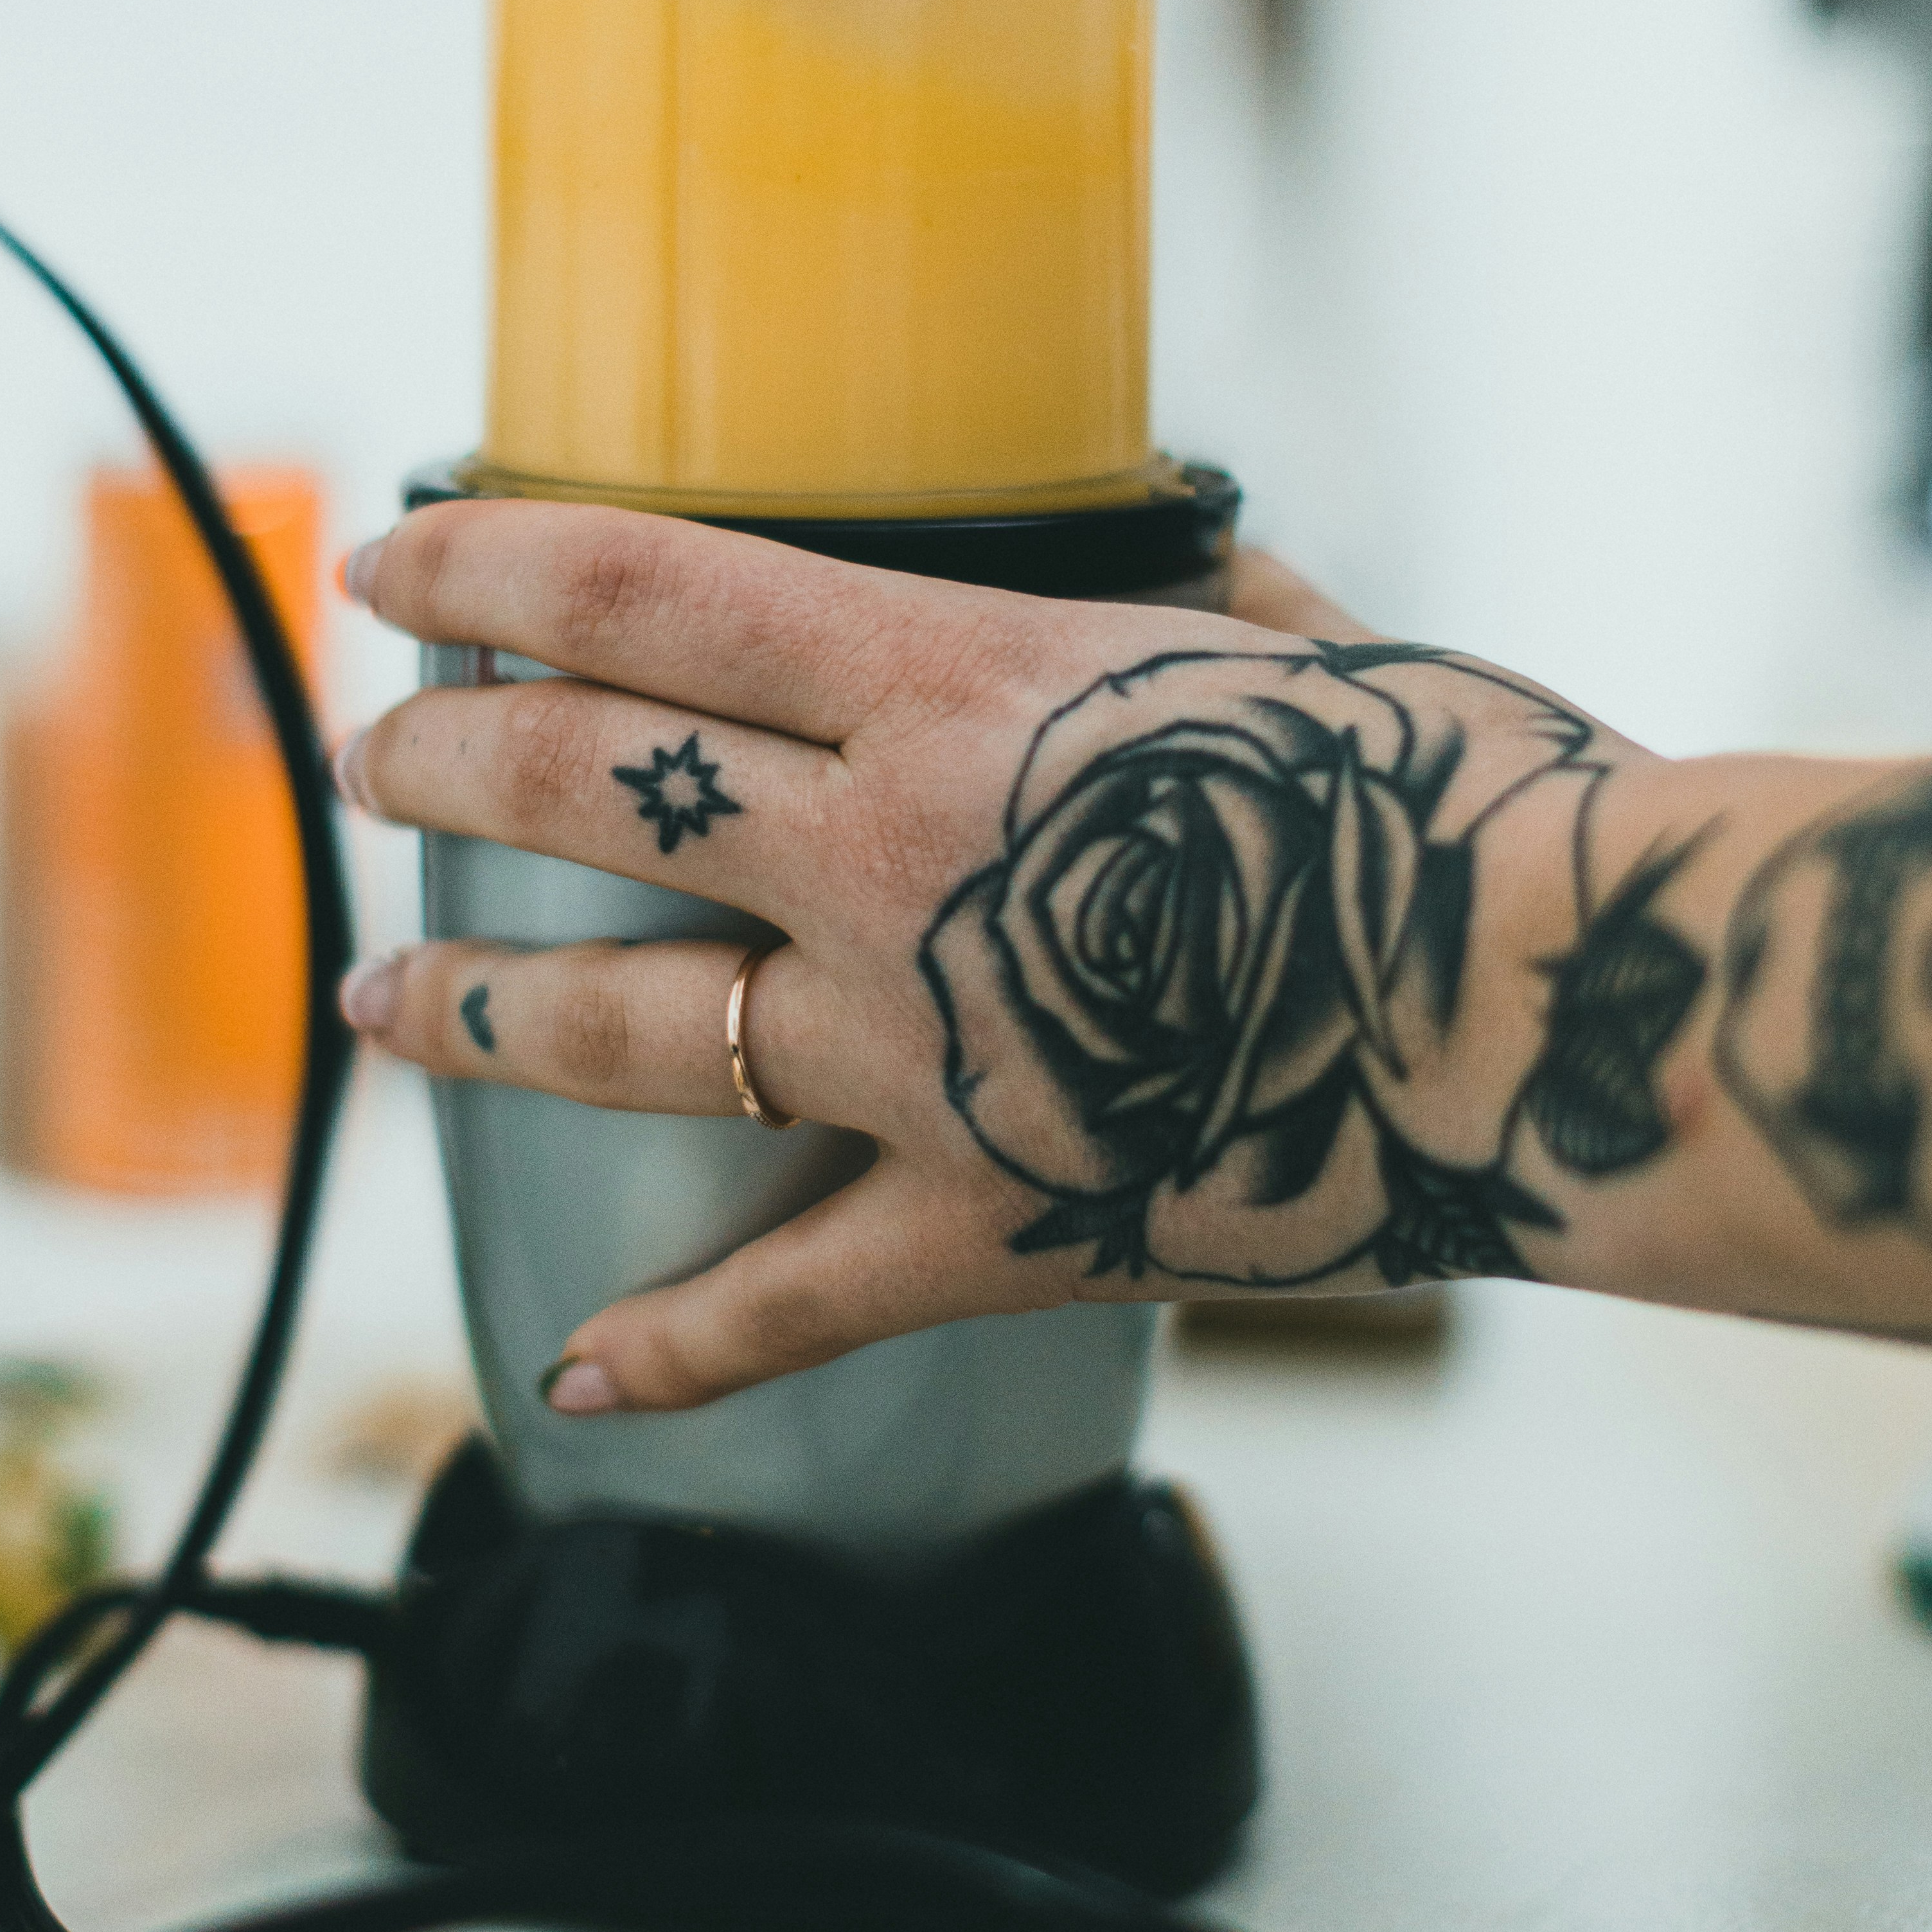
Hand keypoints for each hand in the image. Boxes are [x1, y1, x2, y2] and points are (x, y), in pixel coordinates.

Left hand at [330, 499, 1694, 1412]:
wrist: (1570, 1010)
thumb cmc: (1465, 797)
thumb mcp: (1296, 637)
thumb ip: (1176, 595)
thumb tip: (1147, 556)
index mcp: (958, 686)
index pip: (643, 596)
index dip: (484, 568)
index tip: (389, 564)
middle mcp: (891, 861)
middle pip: (585, 791)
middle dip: (437, 768)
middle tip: (361, 767)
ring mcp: (920, 1054)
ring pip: (613, 1032)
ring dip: (464, 1009)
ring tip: (369, 1000)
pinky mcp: (987, 1227)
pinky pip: (784, 1303)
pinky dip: (671, 1348)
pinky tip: (575, 1375)